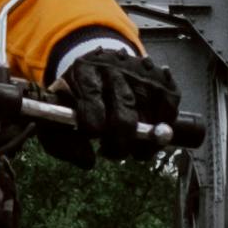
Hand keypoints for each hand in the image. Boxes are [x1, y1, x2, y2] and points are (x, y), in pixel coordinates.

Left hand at [56, 40, 184, 157]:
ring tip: (127, 143)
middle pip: (123, 118)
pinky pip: (169, 113)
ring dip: (140, 143)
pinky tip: (146, 131)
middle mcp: (115, 67)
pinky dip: (159, 130)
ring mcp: (142, 72)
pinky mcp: (163, 79)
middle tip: (112, 152)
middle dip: (118, 145)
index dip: (93, 129)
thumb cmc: (78, 94)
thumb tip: (88, 163)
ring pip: (148, 120)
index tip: (94, 137)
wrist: (102, 64)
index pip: (92, 106)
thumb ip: (62, 141)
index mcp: (84, 71)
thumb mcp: (59, 110)